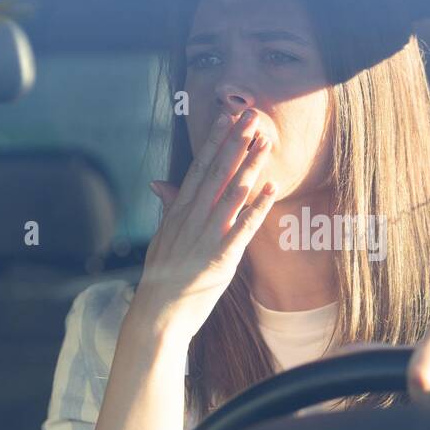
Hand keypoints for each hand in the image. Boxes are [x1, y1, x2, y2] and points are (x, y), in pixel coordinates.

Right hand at [129, 108, 275, 343]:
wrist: (158, 314)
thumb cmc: (162, 279)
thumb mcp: (161, 238)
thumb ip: (168, 209)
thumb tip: (160, 183)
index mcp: (177, 213)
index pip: (198, 168)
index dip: (213, 141)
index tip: (225, 117)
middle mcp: (191, 219)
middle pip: (216, 173)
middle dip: (234, 142)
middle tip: (250, 115)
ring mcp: (206, 237)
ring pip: (232, 193)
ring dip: (249, 165)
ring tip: (264, 142)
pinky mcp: (220, 257)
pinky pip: (243, 227)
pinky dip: (257, 206)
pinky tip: (271, 187)